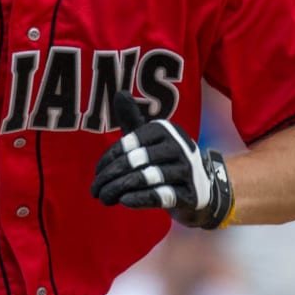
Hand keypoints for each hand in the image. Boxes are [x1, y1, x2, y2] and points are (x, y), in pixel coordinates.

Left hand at [90, 91, 233, 228]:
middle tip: (95, 191)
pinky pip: (161, 195)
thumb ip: (133, 119)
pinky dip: (140, 198)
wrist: (199, 187)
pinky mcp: (190, 193)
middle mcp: (178, 146)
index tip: (97, 174)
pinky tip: (124, 201)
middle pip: (135, 160)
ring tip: (105, 199)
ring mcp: (186, 169)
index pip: (128, 143)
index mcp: (164, 130)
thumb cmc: (165, 160)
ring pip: (146, 178)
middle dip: (111, 177)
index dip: (108, 160)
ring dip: (120, 189)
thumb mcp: (150, 139)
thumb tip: (120, 93)